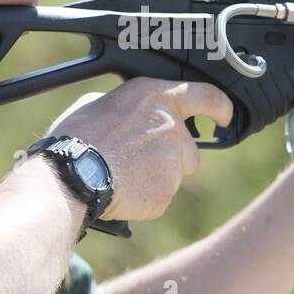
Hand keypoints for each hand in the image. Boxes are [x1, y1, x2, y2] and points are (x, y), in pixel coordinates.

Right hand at [47, 78, 233, 222]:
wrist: (69, 175)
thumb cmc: (76, 137)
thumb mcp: (100, 103)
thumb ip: (131, 108)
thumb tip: (136, 115)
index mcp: (156, 98)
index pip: (207, 96)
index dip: (221, 107)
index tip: (224, 117)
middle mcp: (171, 127)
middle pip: (190, 149)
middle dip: (174, 157)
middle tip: (139, 160)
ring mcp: (171, 162)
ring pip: (175, 175)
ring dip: (158, 177)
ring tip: (123, 175)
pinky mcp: (165, 192)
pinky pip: (162, 197)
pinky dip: (146, 198)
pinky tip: (123, 190)